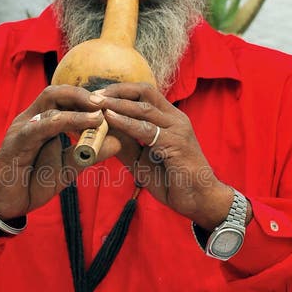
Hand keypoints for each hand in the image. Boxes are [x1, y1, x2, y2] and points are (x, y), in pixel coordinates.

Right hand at [0, 85, 107, 219]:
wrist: (4, 203)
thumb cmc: (33, 181)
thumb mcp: (68, 167)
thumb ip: (90, 153)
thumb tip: (117, 142)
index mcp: (42, 121)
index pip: (63, 99)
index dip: (86, 99)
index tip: (110, 105)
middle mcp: (31, 119)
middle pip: (55, 93)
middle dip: (82, 95)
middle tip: (105, 103)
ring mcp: (22, 128)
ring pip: (49, 106)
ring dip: (76, 107)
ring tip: (98, 113)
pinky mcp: (15, 142)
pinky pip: (39, 127)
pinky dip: (62, 123)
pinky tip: (80, 128)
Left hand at [92, 83, 237, 229]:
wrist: (198, 200)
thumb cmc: (173, 180)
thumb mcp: (142, 160)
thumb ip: (126, 145)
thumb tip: (102, 133)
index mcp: (169, 119)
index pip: (144, 94)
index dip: (120, 91)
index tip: (98, 94)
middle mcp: (175, 119)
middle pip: (145, 92)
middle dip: (117, 91)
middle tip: (93, 95)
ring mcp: (178, 129)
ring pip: (144, 108)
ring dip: (118, 104)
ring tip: (97, 103)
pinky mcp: (176, 143)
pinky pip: (147, 130)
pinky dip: (126, 123)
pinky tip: (110, 120)